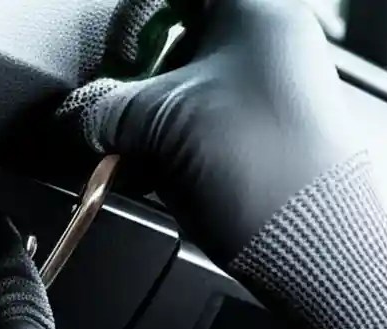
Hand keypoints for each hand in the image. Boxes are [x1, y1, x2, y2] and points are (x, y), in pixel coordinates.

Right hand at [58, 0, 386, 328]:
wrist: (315, 246)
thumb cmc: (265, 168)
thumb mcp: (159, 123)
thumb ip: (102, 110)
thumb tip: (71, 118)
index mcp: (255, 9)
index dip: (136, 20)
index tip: (112, 54)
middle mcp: (266, 39)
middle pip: (173, 35)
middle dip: (131, 74)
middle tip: (109, 105)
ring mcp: (263, 89)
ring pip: (178, 84)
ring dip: (143, 115)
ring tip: (126, 148)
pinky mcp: (255, 134)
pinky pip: (193, 123)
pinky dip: (164, 142)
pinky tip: (147, 169)